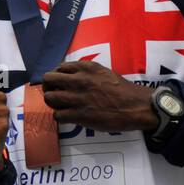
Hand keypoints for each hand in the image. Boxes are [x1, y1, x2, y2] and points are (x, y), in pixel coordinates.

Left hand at [41, 61, 157, 131]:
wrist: (136, 107)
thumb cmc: (122, 90)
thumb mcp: (104, 72)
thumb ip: (86, 72)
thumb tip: (71, 76)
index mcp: (86, 68)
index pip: (59, 67)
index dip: (57, 76)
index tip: (60, 83)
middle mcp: (79, 80)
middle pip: (48, 79)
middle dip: (49, 87)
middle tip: (55, 93)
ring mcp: (78, 98)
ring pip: (49, 97)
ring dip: (53, 103)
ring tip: (61, 106)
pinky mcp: (79, 114)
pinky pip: (58, 115)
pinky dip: (61, 117)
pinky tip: (69, 116)